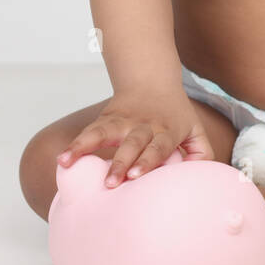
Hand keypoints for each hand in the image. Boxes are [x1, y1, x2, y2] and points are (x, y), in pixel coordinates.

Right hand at [56, 89, 214, 187]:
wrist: (152, 82)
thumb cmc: (175, 117)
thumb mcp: (194, 131)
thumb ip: (202, 154)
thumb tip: (201, 179)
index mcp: (166, 131)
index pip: (158, 146)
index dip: (148, 160)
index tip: (135, 176)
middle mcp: (143, 126)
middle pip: (132, 144)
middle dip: (121, 162)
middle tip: (111, 183)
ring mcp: (122, 122)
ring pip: (104, 134)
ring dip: (87, 148)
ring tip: (68, 164)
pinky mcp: (106, 120)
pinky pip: (89, 132)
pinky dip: (75, 145)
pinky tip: (62, 160)